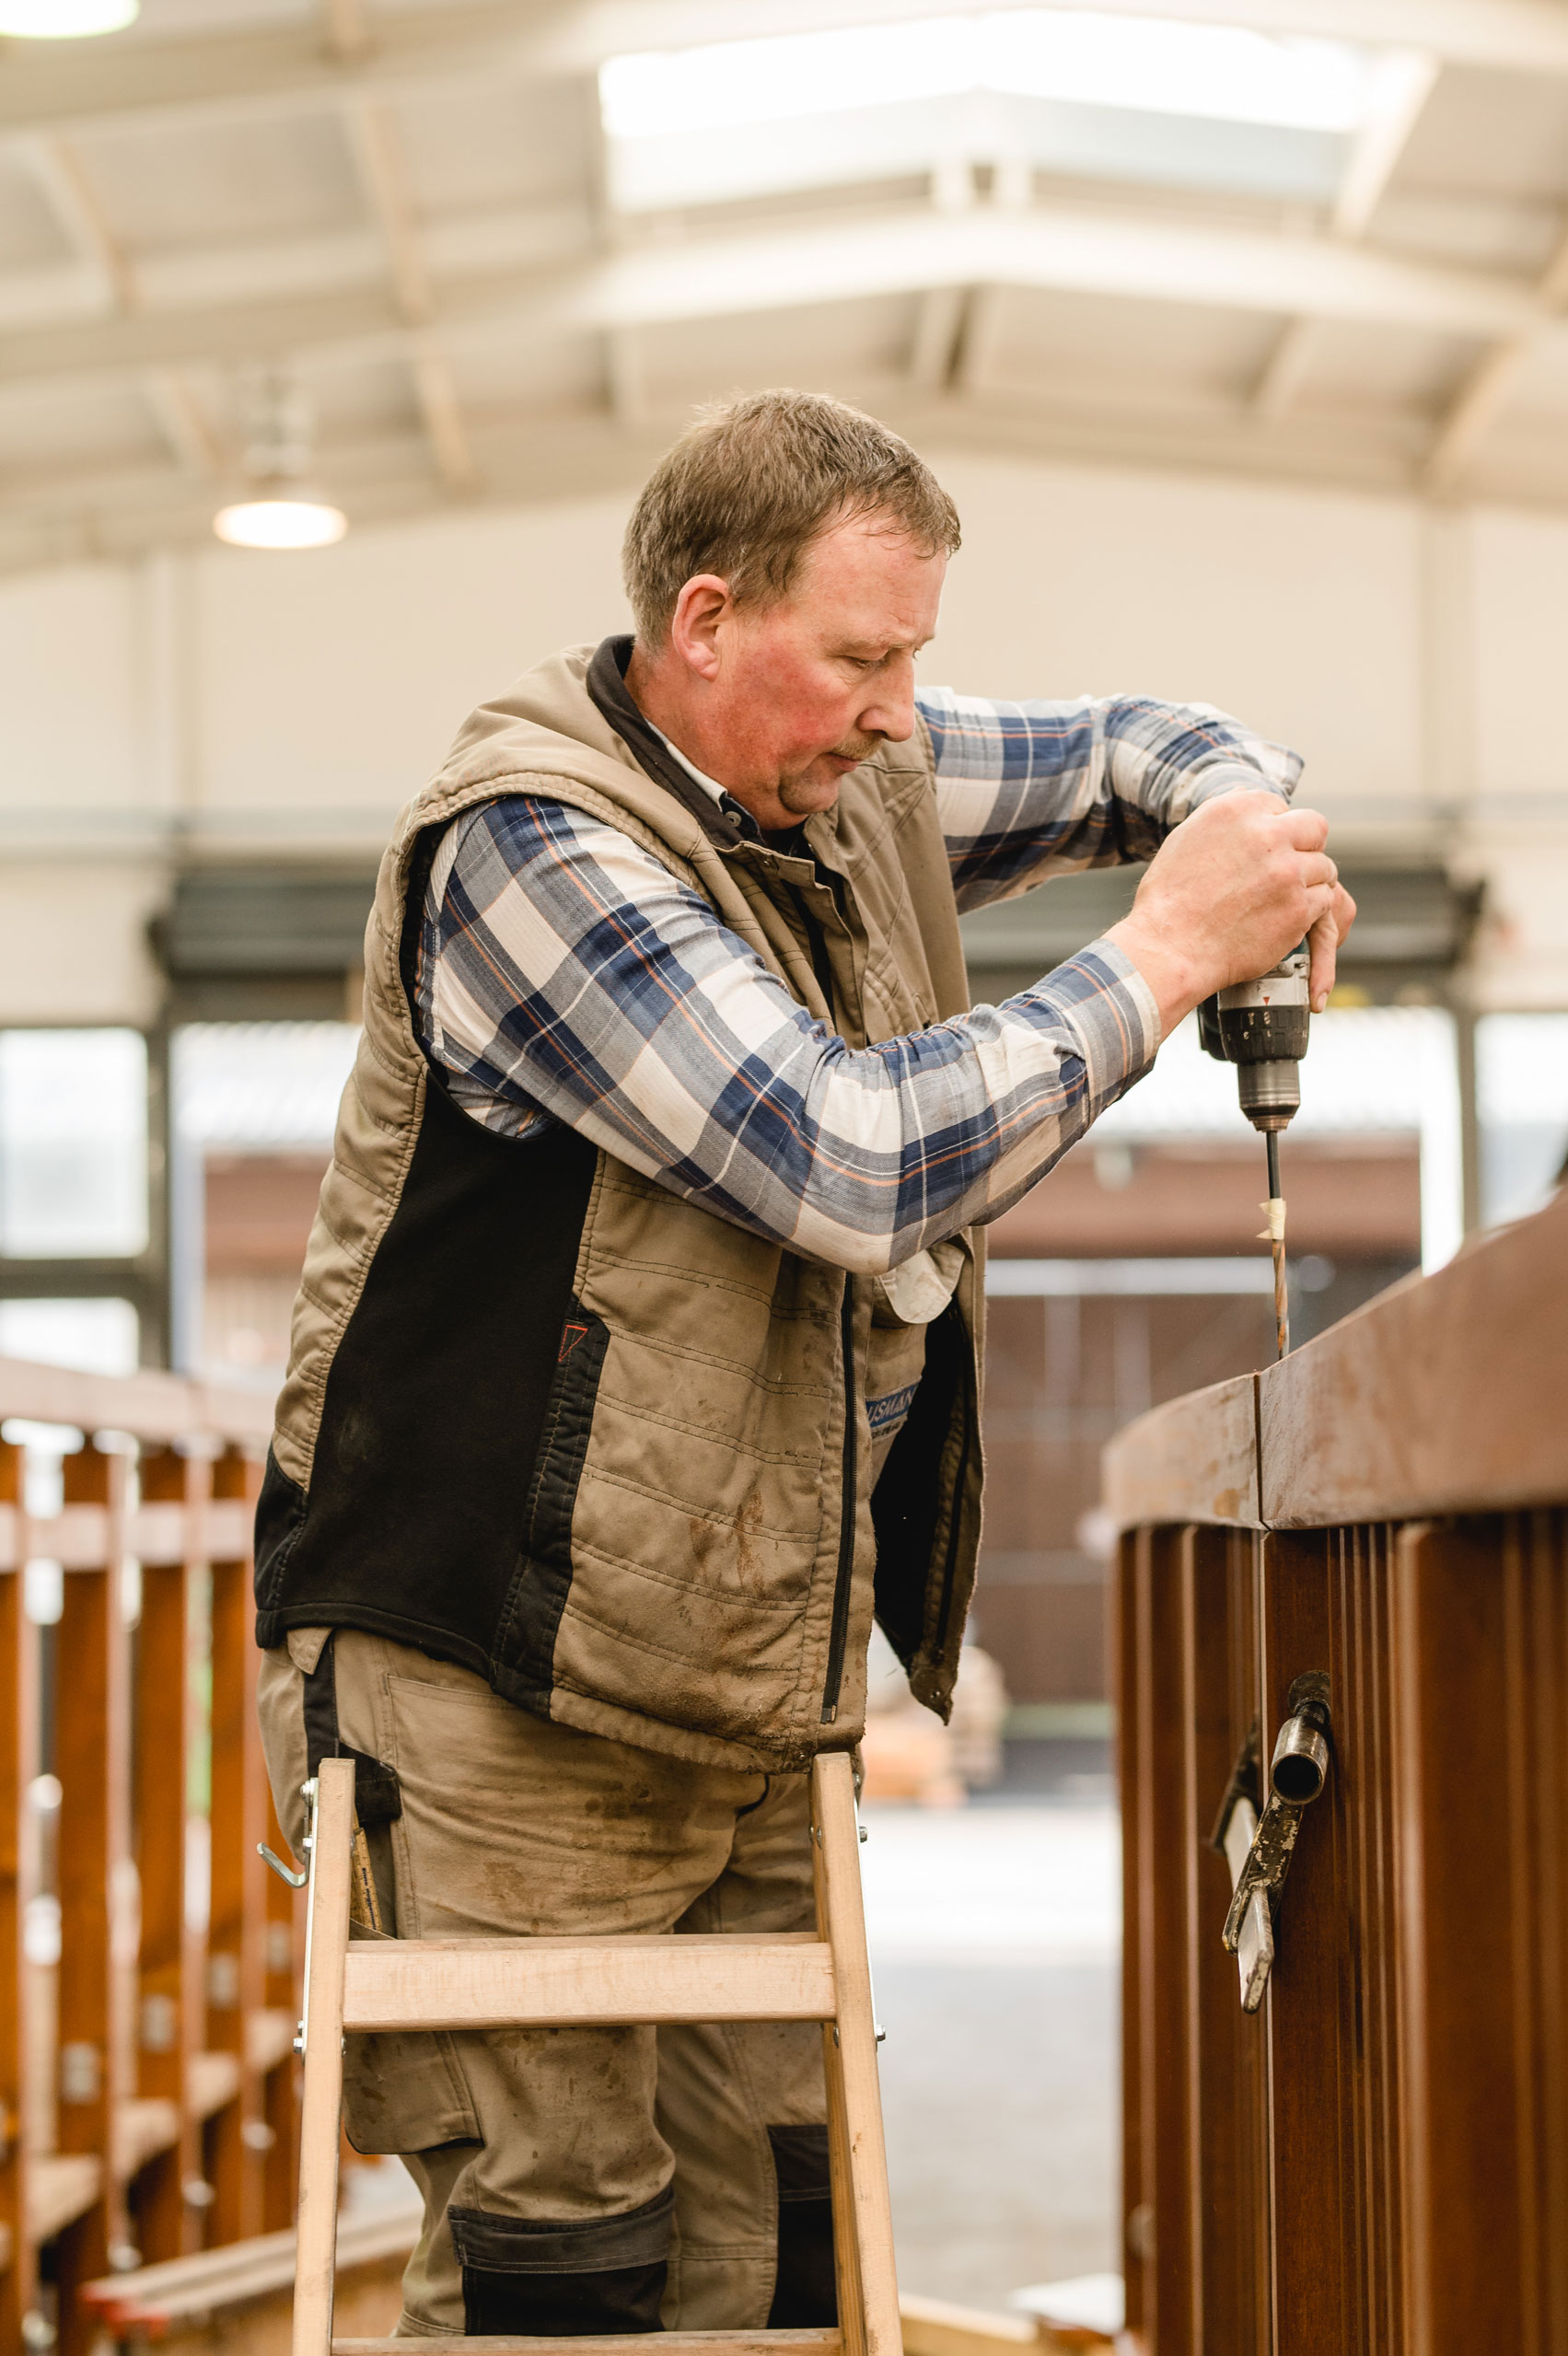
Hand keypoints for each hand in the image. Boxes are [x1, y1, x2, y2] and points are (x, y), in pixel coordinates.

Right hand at [1103, 792, 1352, 1040]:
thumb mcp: (1187, 838)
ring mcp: (1287, 872)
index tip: (1268, 849)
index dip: (1276, 828)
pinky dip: (1310, 911)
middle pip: (1315, 828)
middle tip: (1291, 868)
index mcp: (1237, 811)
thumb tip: (1248, 796)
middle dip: (1307, 847)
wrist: (1169, 949)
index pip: (1280, 805)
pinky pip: (1324, 900)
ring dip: (1309, 882)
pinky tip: (1288, 918)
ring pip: (1324, 867)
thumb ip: (1224, 814)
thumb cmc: (1170, 900)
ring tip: (1284, 899)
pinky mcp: (1299, 908)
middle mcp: (1266, 835)